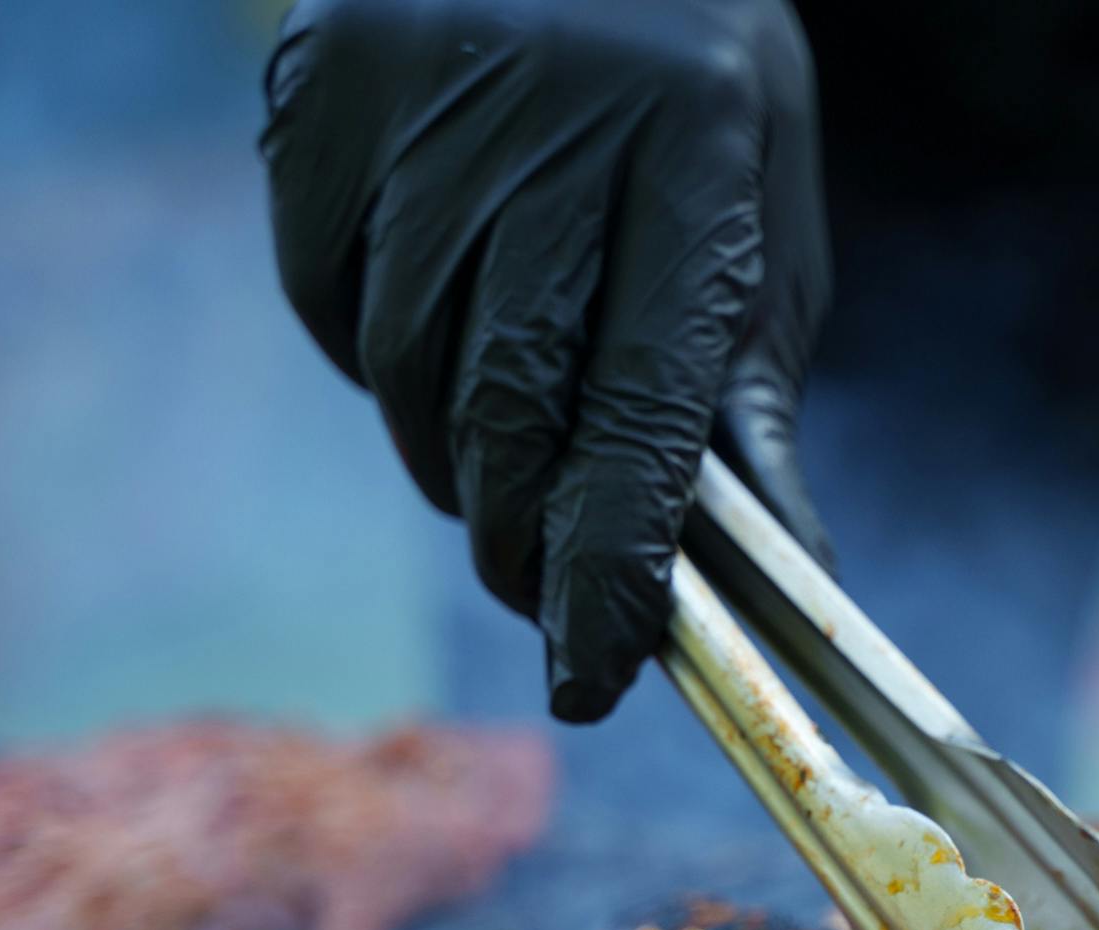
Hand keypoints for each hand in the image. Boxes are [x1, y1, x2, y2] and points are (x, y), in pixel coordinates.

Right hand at [262, 0, 832, 721]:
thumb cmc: (694, 83)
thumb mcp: (763, 211)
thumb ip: (751, 392)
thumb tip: (786, 578)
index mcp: (693, 144)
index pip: (639, 408)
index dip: (611, 565)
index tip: (594, 677)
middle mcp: (548, 114)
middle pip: (503, 408)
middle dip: (526, 539)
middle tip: (551, 594)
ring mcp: (413, 94)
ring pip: (403, 371)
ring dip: (454, 457)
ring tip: (508, 449)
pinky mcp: (312, 93)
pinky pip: (325, 303)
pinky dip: (375, 361)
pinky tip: (438, 330)